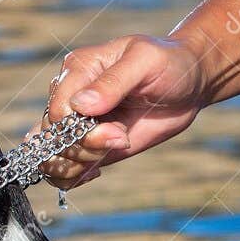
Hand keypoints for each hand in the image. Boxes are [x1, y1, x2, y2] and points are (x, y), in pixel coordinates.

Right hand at [37, 34, 207, 188]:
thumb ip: (113, 82)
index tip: (117, 131)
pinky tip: (95, 171)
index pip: (57, 110)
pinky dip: (71, 177)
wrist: (188, 83)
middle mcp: (71, 95)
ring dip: (77, 164)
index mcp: (78, 69)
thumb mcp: (145, 63)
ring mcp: (79, 122)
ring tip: (113, 150)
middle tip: (122, 138)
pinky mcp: (90, 144)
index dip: (80, 130)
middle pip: (52, 135)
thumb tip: (81, 105)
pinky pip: (63, 167)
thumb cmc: (169, 63)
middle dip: (84, 147)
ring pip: (51, 154)